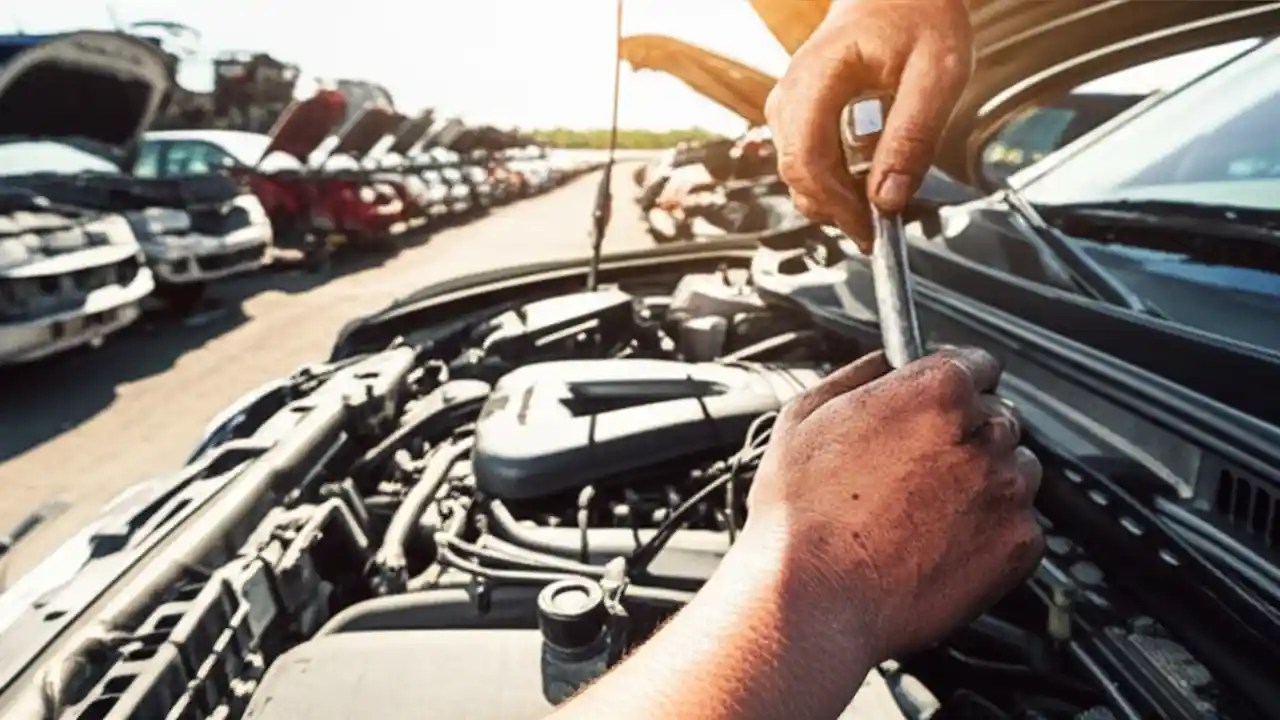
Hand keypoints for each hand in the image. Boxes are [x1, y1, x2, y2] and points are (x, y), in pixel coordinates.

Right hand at [743, 347, 1042, 661]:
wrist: (812, 598)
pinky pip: (1019, 524)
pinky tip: (941, 541)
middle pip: (996, 415)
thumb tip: (884, 362)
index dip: (953, 381)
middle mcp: (983, 433)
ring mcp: (1008, 490)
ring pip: (1016, 468)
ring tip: (926, 509)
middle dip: (964, 434)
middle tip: (918, 465)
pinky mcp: (1019, 544)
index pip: (976, 361)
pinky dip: (991, 530)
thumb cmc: (801, 516)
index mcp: (936, 390)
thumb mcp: (805, 416)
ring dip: (984, 479)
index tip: (942, 400)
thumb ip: (859, 374)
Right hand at [766, 0, 972, 250]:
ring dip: (831, 196)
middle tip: (878, 227)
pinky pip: (805, 157)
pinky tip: (863, 184)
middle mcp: (793, 90)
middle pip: (794, 171)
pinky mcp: (800, 110)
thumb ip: (913, 136)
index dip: (834, 204)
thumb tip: (888, 200)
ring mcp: (791, 100)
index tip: (870, 229)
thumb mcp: (938, 73)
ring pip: (795, 170)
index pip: (805, 158)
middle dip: (832, 207)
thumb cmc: (919, 14)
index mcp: (818, 75)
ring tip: (875, 205)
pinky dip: (830, 179)